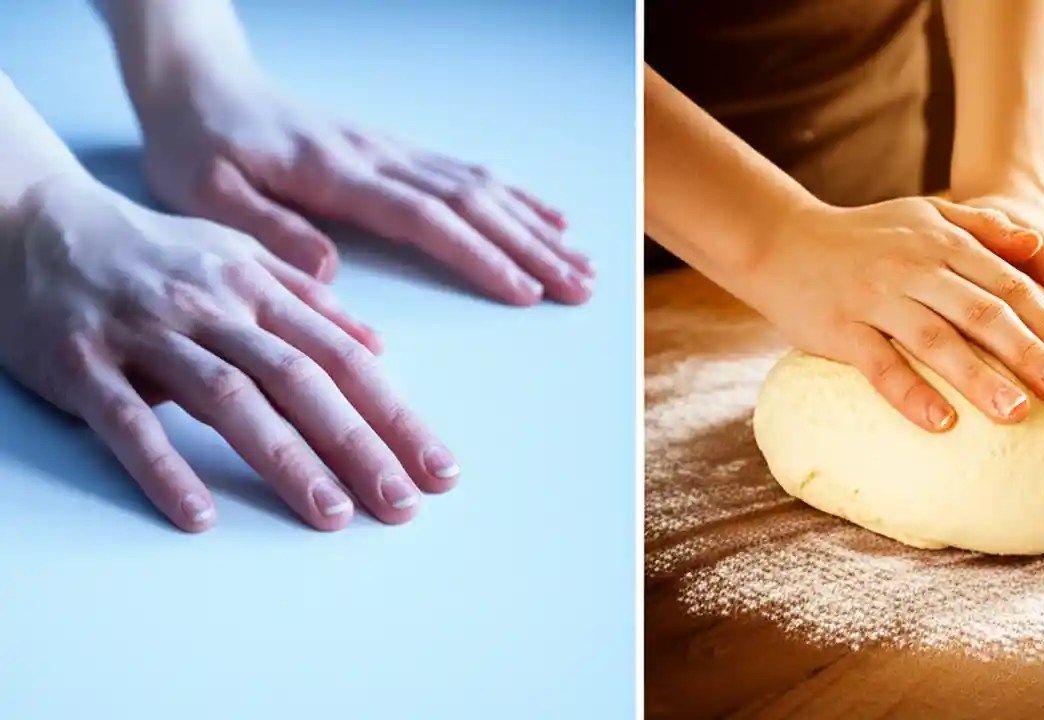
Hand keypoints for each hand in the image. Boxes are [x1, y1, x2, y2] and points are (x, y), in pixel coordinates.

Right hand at [0, 174, 459, 531]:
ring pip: (226, 396)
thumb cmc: (150, 253)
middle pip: (299, 378)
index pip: (340, 355)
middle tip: (403, 502)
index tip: (437, 465)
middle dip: (359, 443)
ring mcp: (146, 333)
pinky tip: (198, 514)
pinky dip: (163, 466)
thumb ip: (308, 302)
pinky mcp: (81, 361)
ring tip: (332, 513)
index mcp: (254, 286)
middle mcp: (210, 306)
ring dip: (284, 458)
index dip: (393, 412)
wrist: (30, 220)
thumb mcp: (237, 258)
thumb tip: (378, 346)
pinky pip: (126, 419)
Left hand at [138, 74, 592, 304]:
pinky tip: (547, 218)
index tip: (523, 290)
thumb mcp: (205, 193)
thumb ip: (268, 229)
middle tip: (579, 286)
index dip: (478, 255)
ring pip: (481, 187)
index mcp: (337, 171)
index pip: (423, 216)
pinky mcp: (395, 153)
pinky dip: (515, 197)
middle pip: (471, 203)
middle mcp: (377, 157)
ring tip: (581, 264)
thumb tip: (330, 272)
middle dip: (531, 248)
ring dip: (534, 228)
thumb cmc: (198, 144)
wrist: (201, 85)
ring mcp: (392, 152)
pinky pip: (467, 173)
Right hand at [743, 197, 1043, 430]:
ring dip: (980, 379)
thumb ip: (980, 226)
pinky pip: (879, 365)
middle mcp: (912, 268)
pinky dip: (911, 394)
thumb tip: (1037, 245)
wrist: (780, 240)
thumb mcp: (923, 214)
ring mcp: (875, 299)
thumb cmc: (860, 235)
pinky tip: (941, 424)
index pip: (1005, 282)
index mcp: (940, 242)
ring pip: (936, 340)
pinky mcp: (839, 329)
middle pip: (981, 313)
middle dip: (1028, 352)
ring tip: (1018, 414)